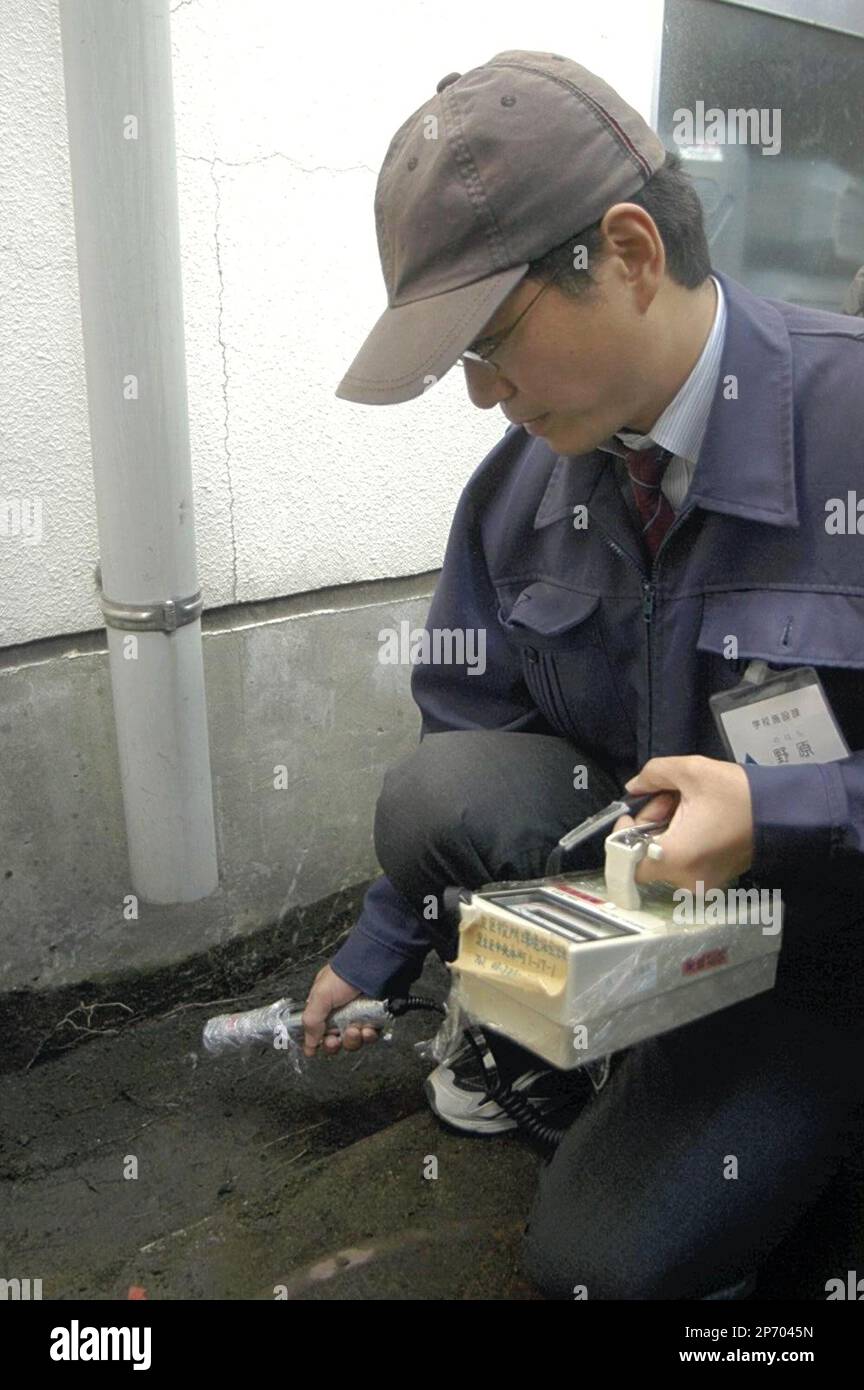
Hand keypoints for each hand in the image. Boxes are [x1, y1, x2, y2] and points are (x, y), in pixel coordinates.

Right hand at [301, 963, 381, 1057]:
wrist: (372, 968)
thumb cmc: (344, 975)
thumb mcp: (320, 996)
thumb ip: (311, 1021)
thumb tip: (308, 1044)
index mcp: (324, 1006)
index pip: (317, 1032)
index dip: (318, 1042)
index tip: (316, 1049)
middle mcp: (340, 1013)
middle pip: (335, 1041)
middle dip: (334, 1044)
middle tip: (335, 1040)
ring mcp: (358, 1017)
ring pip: (353, 1041)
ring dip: (352, 1040)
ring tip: (354, 1030)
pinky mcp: (374, 1020)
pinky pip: (370, 1036)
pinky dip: (368, 1036)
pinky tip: (367, 1029)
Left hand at [612, 755, 753, 892]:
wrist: (783, 812)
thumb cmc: (739, 794)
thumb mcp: (691, 771)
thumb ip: (653, 774)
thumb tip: (633, 786)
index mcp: (675, 857)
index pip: (625, 863)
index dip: (623, 835)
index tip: (636, 812)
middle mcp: (685, 879)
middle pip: (644, 857)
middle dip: (650, 825)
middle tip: (670, 800)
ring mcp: (701, 884)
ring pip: (662, 858)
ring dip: (665, 831)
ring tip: (689, 807)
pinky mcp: (712, 881)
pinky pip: (681, 863)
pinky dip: (681, 842)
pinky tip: (698, 821)